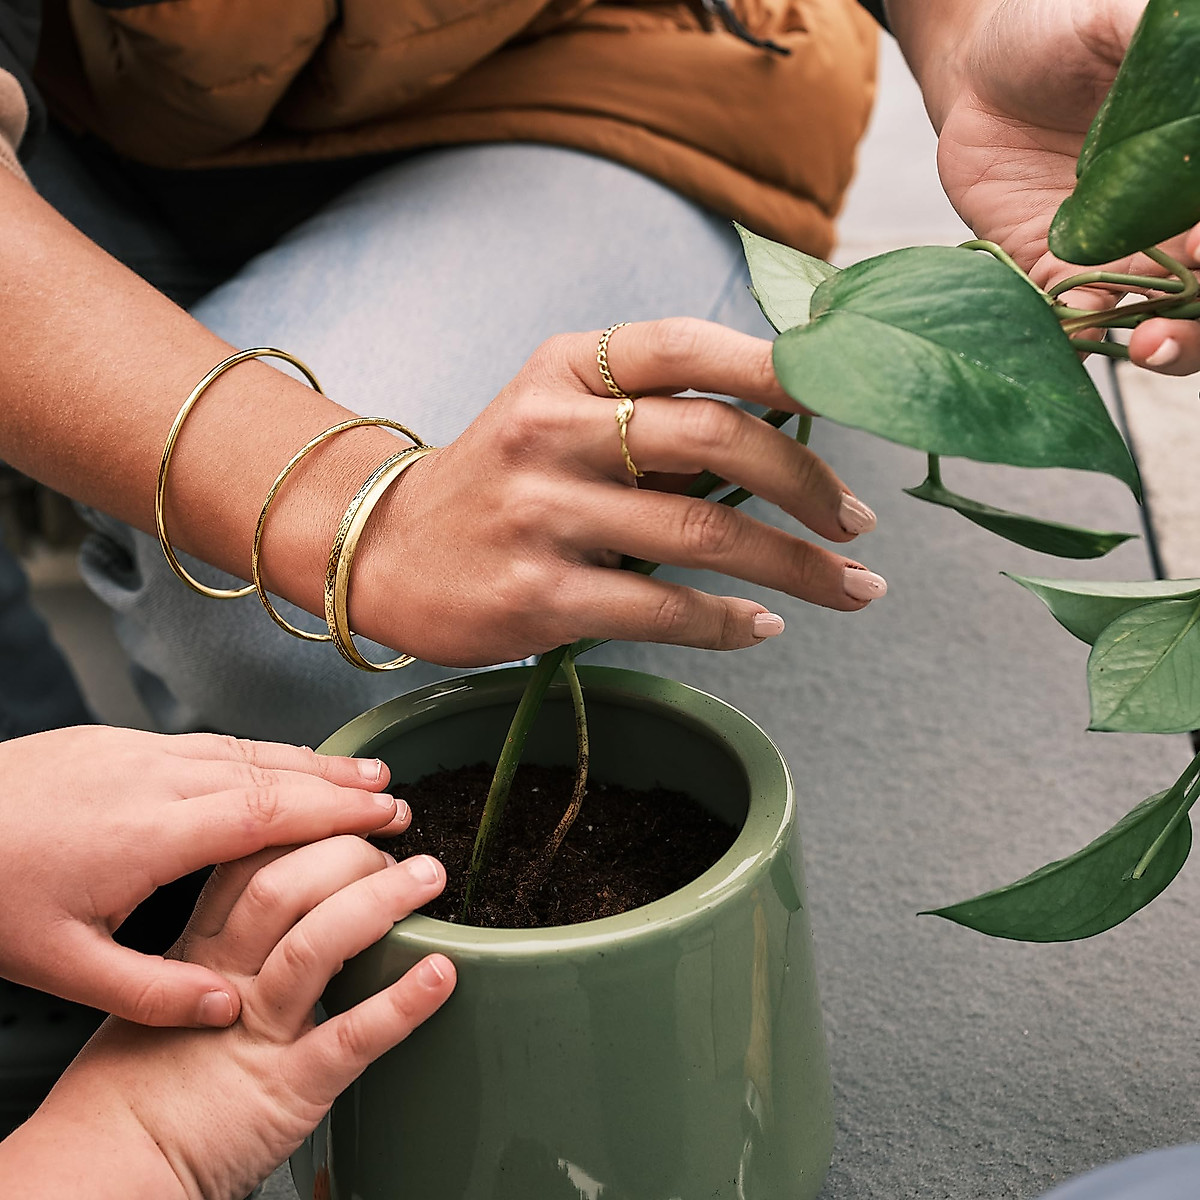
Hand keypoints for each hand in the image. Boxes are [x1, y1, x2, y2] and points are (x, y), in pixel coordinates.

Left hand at [0, 726, 408, 1026]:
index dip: (335, 812)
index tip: (387, 815)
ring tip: (357, 771)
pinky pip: (208, 742)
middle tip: (394, 791)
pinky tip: (277, 764)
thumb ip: (152, 992)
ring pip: (242, 749)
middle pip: (269, 771)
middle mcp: (152, 778)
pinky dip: (259, 753)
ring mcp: (134, 751)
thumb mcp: (60, 966)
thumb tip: (230, 1007)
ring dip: (305, 760)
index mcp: (148, 832)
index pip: (266, 813)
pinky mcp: (116, 741)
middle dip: (338, 780)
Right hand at [0, 838, 455, 1199]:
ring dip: (381, 902)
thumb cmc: (137, 1090)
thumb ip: (215, 956)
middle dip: (346, 854)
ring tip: (427, 878)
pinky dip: (400, 1003)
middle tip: (392, 847)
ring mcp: (259, 1030)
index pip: (249, 865)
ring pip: (317, 943)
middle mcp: (230, 981)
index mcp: (201, 955)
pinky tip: (439, 974)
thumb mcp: (165, 1001)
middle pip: (284, 889)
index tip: (345, 809)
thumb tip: (270, 916)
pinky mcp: (289, 1086)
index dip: (301, 829)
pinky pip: (350, 1036)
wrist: (102, 1172)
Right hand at [346, 318, 887, 667]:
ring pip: (700, 532)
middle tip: (859, 523)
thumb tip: (785, 426)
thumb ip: (650, 410)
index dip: (777, 365)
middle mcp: (550, 429)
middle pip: (713, 437)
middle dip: (806, 482)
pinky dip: (727, 621)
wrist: (388, 549)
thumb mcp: (557, 412)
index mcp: (565, 369)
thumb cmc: (501, 479)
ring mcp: (540, 513)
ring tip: (851, 585)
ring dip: (794, 564)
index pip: (684, 345)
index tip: (849, 395)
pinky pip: (660, 606)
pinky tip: (763, 625)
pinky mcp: (536, 594)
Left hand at [907, 0, 1199, 373]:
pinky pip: (1077, 318)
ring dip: (1165, 341)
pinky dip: (1080, 333)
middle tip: (1182, 310)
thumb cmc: (1059, 33)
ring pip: (1162, 319)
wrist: (980, 72)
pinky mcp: (1056, 272)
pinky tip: (1074, 332)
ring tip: (1145, 342)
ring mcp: (1120, 253)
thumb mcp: (1120, 21)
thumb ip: (1170, 45)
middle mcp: (1175, 219)